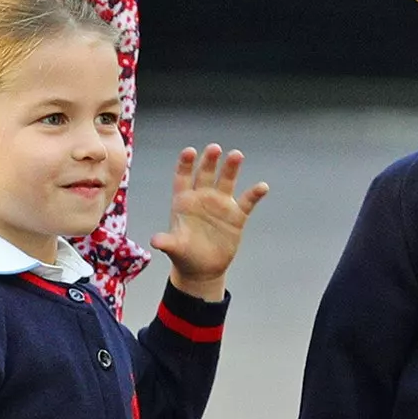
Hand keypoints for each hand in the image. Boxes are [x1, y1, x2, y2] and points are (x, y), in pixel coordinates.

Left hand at [152, 145, 268, 300]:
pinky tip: (262, 187)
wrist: (202, 269)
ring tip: (236, 155)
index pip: (183, 177)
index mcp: (184, 201)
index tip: (190, 151)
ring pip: (226, 181)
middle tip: (214, 148)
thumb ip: (167, 242)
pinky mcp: (236, 216)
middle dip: (209, 160)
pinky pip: (247, 202)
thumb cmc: (184, 255)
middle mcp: (202, 197)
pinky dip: (255, 194)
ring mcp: (220, 205)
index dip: (186, 163)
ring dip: (231, 168)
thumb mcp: (175, 248)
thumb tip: (155, 241)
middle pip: (205, 174)